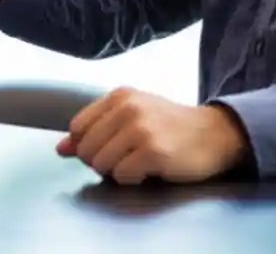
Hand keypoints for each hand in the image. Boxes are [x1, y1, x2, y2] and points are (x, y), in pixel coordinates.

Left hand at [57, 87, 250, 185]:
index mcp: (119, 96)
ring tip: (139, 161)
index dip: (87, 145)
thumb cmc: (169, 127)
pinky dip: (133, 179)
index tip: (109, 147)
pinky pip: (121, 176)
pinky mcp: (154, 151)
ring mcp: (141, 129)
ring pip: (100, 164)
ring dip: (117, 171)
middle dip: (100, 162)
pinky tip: (150, 169)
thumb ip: (94, 130)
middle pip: (86, 149)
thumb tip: (60, 148)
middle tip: (126, 158)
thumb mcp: (131, 118)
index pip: (77, 128)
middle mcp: (128, 108)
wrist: (215, 134)